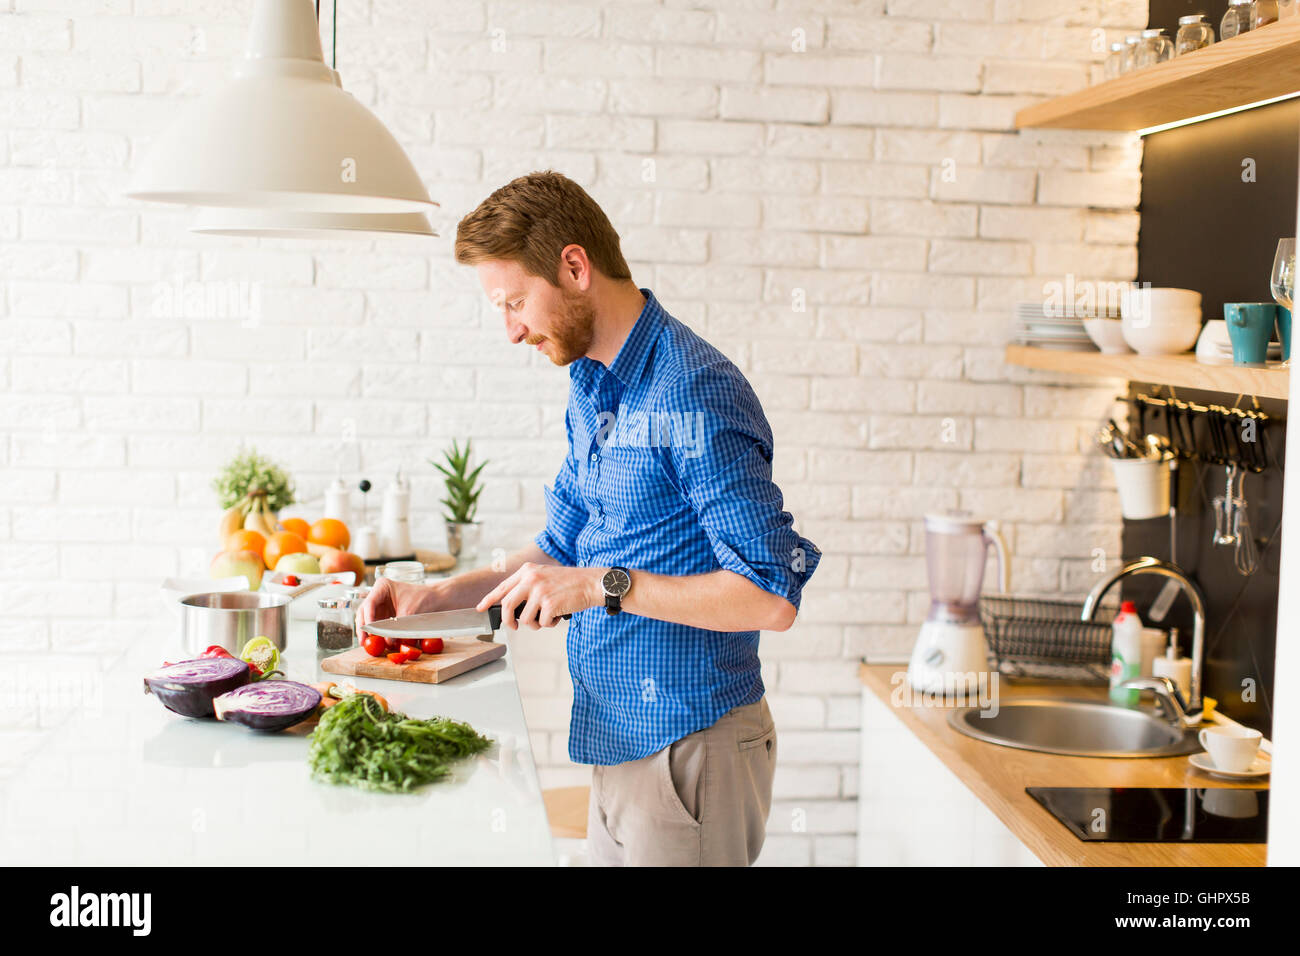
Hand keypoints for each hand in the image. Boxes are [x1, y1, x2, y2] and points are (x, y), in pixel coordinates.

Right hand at [355, 578, 448, 636]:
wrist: (437, 600)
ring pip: (368, 620)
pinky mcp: (385, 616)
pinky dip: (377, 634)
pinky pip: (378, 626)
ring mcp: (381, 606)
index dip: (367, 618)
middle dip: (363, 628)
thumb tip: (387, 642)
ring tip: (368, 645)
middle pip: (364, 612)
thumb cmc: (424, 599)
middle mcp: (378, 596)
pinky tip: (378, 643)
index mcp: (382, 587)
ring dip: (368, 633)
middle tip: (363, 642)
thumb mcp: (409, 612)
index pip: (369, 603)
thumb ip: (396, 627)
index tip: (369, 631)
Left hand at [475, 562, 602, 629]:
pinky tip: (558, 615)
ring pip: (525, 618)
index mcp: (527, 571)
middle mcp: (531, 579)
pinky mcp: (549, 604)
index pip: (502, 587)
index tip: (481, 607)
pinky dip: (550, 624)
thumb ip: (527, 586)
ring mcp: (539, 591)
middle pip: (508, 606)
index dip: (489, 599)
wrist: (591, 583)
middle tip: (515, 626)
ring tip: (548, 616)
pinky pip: (541, 623)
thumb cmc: (570, 582)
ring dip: (536, 623)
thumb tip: (511, 608)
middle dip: (509, 621)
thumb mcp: (544, 576)